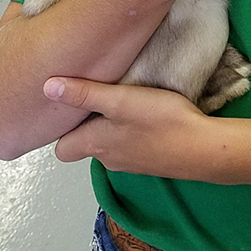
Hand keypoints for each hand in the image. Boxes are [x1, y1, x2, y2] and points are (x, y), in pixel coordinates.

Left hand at [44, 76, 214, 177]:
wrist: (203, 148)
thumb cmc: (160, 121)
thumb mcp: (119, 100)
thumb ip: (85, 93)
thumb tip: (47, 87)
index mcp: (95, 145)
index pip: (61, 149)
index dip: (62, 128)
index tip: (71, 105)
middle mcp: (109, 159)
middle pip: (86, 144)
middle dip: (88, 123)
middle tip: (98, 95)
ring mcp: (132, 164)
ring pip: (111, 144)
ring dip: (113, 126)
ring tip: (124, 99)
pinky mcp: (152, 161)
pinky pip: (133, 146)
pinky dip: (134, 132)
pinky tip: (149, 115)